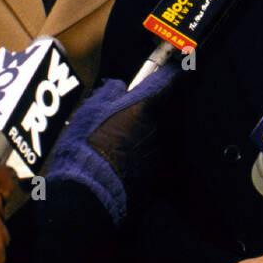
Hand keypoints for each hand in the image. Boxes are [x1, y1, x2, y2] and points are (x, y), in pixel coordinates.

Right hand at [45, 66, 179, 224]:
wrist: (89, 192)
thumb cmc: (85, 150)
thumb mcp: (90, 112)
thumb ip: (109, 93)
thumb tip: (118, 87)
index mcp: (144, 108)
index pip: (169, 83)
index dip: (174, 75)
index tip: (177, 71)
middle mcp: (159, 129)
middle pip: (164, 113)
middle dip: (151, 113)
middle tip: (127, 118)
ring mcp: (159, 154)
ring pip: (157, 138)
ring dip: (144, 138)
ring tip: (117, 146)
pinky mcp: (156, 177)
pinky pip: (150, 161)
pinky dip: (139, 160)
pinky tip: (120, 165)